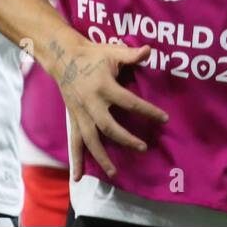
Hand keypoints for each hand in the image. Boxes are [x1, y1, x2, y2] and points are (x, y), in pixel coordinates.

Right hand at [41, 34, 168, 179]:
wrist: (63, 57)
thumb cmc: (92, 54)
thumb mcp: (112, 51)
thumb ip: (131, 55)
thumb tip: (149, 50)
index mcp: (103, 86)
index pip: (129, 102)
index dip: (148, 111)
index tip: (164, 119)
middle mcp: (90, 103)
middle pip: (109, 126)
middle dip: (126, 139)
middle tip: (143, 148)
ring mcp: (80, 113)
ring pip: (90, 139)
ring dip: (101, 157)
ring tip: (114, 173)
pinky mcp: (73, 119)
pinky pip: (74, 142)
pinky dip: (76, 160)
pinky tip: (78, 177)